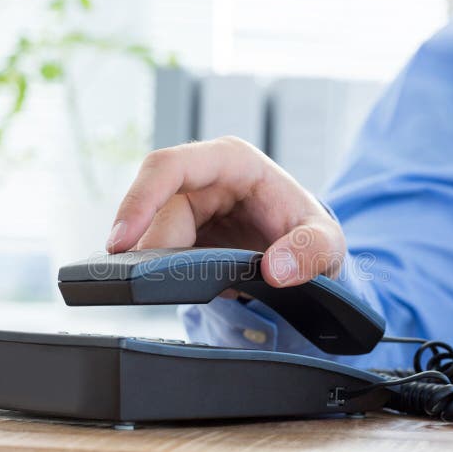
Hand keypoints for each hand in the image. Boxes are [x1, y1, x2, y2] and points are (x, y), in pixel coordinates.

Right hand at [107, 136, 345, 286]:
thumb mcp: (329, 243)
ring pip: (151, 236)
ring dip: (155, 265)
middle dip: (149, 250)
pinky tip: (176, 289)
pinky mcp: (183, 235)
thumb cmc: (313, 234)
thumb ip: (311, 251)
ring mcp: (190, 207)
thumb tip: (274, 269)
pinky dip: (162, 274)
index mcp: (233, 162)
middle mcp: (204, 179)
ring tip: (173, 290)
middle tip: (153, 286)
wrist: (309, 251)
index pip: (171, 166)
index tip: (123, 241)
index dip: (139, 199)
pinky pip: (159, 253)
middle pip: (155, 211)